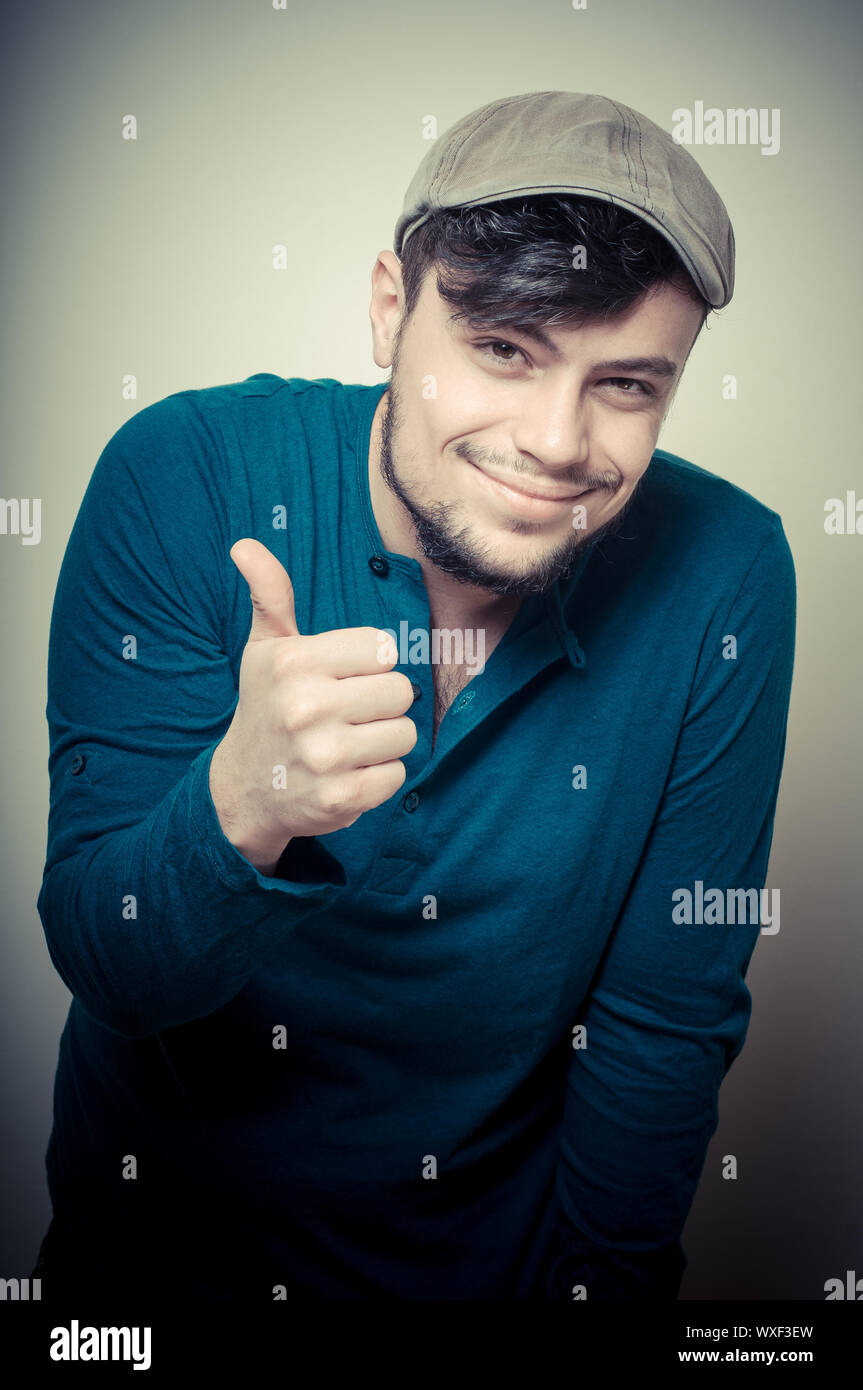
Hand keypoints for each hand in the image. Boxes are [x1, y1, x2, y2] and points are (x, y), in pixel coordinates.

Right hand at [209, 538, 415, 872]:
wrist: (245, 789)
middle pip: (401, 691)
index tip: (341, 679)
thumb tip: (245, 545)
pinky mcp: (341, 798)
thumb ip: (270, 597)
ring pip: (405, 734)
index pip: (383, 648)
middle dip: (381, 704)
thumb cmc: (267, 708)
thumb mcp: (264, 651)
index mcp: (294, 662)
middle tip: (346, 715)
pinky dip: (379, 777)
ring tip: (347, 744)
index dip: (369, 664)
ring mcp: (324, 756)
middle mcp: (306, 707)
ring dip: (384, 741)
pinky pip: (398, 774)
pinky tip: (346, 774)